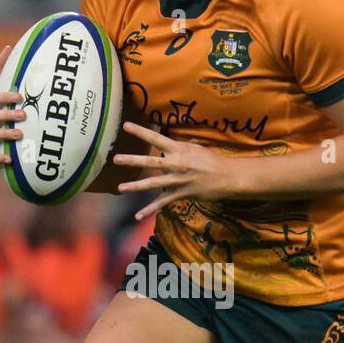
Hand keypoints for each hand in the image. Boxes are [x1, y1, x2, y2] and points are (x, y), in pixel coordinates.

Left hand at [112, 122, 237, 218]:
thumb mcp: (194, 148)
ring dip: (135, 186)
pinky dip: (150, 210)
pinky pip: (163, 203)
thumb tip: (165, 144)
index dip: (141, 131)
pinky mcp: (182, 194)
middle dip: (132, 160)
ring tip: (120, 188)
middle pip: (150, 162)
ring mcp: (178, 180)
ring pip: (153, 184)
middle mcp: (177, 163)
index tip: (126, 126)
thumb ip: (178, 147)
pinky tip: (138, 216)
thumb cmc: (211, 160)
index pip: (156, 138)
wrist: (227, 177)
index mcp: (179, 149)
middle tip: (116, 159)